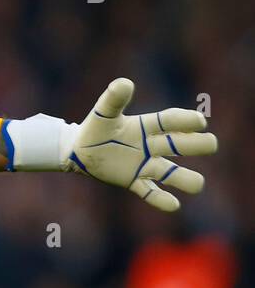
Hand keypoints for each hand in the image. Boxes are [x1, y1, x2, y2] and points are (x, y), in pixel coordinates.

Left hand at [62, 78, 216, 211]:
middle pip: (183, 145)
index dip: (186, 120)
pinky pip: (152, 193)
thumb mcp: (103, 114)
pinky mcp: (134, 182)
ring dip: (187, 179)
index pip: (171, 121)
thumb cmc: (95, 129)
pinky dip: (162, 200)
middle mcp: (152, 146)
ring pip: (174, 174)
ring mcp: (145, 165)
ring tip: (195, 184)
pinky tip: (173, 204)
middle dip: (198, 144)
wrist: (78, 151)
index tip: (199, 121)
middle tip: (208, 144)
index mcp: (147, 126)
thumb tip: (124, 83)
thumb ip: (113, 99)